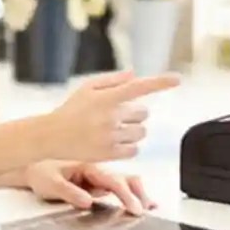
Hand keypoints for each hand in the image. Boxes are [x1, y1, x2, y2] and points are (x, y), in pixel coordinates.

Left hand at [24, 160, 155, 214]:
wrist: (30, 165)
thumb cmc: (40, 172)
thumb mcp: (50, 183)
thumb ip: (69, 192)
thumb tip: (88, 201)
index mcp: (87, 166)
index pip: (112, 180)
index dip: (125, 195)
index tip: (135, 208)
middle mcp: (96, 170)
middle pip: (124, 178)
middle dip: (138, 192)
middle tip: (148, 208)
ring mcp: (97, 176)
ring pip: (124, 181)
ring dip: (138, 193)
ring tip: (151, 205)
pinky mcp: (96, 183)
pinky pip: (117, 187)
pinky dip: (131, 194)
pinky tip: (141, 201)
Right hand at [37, 70, 179, 162]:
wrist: (52, 136)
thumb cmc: (71, 109)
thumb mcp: (87, 88)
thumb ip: (112, 80)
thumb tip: (134, 75)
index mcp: (107, 98)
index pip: (138, 87)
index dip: (160, 82)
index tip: (177, 79)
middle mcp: (111, 116)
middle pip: (143, 113)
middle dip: (134, 113)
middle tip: (116, 115)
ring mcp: (111, 136)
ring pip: (141, 132)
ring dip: (134, 130)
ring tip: (114, 129)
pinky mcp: (111, 153)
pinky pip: (135, 149)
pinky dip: (129, 145)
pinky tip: (114, 141)